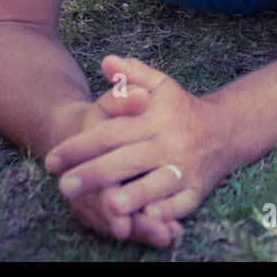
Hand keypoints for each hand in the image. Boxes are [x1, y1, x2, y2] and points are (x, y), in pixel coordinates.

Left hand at [45, 55, 225, 235]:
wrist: (225, 131)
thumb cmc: (181, 110)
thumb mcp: (160, 86)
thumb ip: (132, 74)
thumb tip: (107, 61)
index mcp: (158, 118)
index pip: (114, 132)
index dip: (82, 146)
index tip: (52, 159)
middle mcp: (172, 142)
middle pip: (130, 159)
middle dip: (96, 174)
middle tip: (64, 186)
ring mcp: (186, 167)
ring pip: (158, 183)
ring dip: (135, 194)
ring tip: (108, 204)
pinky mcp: (197, 190)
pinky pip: (183, 203)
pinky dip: (168, 210)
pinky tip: (150, 216)